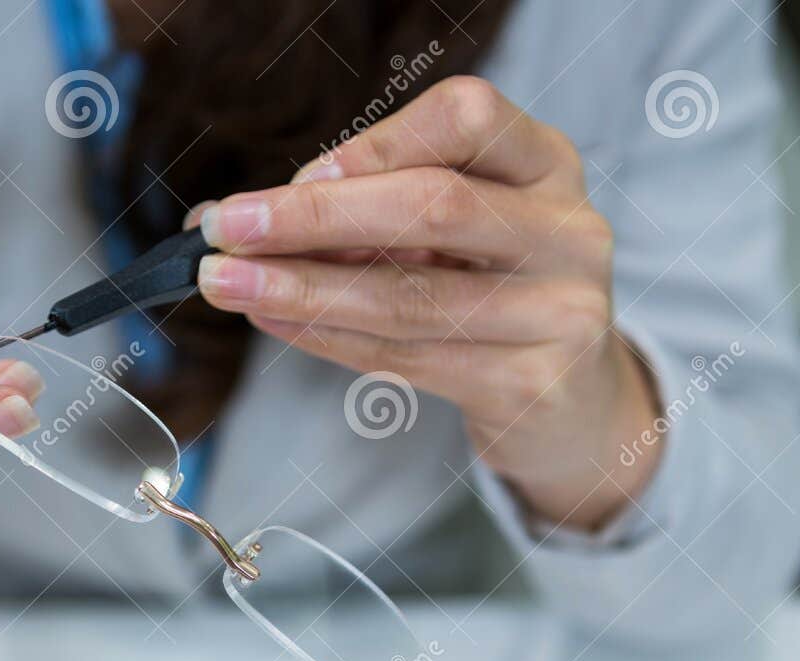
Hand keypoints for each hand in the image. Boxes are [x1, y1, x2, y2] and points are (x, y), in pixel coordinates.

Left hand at [192, 76, 659, 530]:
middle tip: (227, 228)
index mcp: (547, 164)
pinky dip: (328, 338)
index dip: (375, 145)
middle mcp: (567, 230)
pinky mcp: (532, 386)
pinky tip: (275, 321)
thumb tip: (243, 215)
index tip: (296, 175)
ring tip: (228, 283)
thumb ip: (377, 208)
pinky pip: (407, 359)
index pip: (466, 118)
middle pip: (433, 206)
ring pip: (409, 297)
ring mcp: (560, 311)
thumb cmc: (493, 294)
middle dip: (313, 217)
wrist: (573, 403)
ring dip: (302, 289)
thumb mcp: (458, 232)